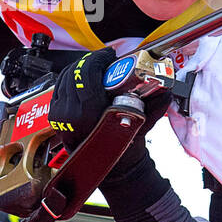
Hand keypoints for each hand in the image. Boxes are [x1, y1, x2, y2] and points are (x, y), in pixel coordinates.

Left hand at [48, 48, 170, 173]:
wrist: (110, 167)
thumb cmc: (124, 148)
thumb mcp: (141, 125)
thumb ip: (156, 106)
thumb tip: (166, 89)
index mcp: (88, 114)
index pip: (86, 74)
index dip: (97, 58)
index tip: (109, 54)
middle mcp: (70, 114)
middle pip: (74, 73)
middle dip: (90, 61)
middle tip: (104, 59)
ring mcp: (60, 115)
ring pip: (64, 79)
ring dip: (79, 68)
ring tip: (94, 66)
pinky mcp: (55, 116)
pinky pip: (59, 89)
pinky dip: (70, 79)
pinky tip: (82, 77)